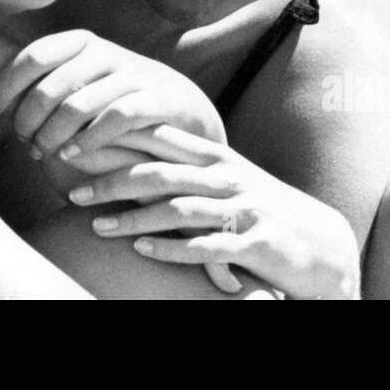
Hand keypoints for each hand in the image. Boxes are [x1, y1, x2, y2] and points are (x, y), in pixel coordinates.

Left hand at [0, 30, 227, 167]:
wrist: (180, 106)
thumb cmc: (111, 99)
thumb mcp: (75, 83)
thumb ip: (34, 88)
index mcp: (79, 43)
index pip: (31, 57)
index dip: (1, 86)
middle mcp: (104, 53)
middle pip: (50, 84)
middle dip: (27, 118)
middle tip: (22, 143)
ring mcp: (131, 74)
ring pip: (78, 103)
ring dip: (52, 134)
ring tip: (41, 154)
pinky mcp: (155, 99)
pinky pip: (115, 118)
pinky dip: (88, 139)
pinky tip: (71, 157)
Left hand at [68, 125, 360, 299]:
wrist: (318, 242)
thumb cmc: (258, 207)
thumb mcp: (222, 177)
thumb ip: (180, 164)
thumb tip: (123, 152)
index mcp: (213, 155)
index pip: (156, 138)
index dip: (113, 140)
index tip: (72, 146)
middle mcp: (226, 176)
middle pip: (158, 172)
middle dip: (111, 179)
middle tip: (72, 189)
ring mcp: (241, 208)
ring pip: (178, 209)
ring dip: (132, 219)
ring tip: (97, 226)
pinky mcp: (255, 242)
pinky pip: (206, 246)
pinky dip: (171, 248)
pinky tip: (141, 251)